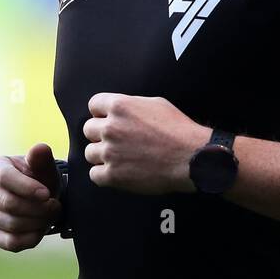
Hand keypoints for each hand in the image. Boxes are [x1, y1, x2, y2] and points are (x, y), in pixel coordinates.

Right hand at [0, 142, 62, 251]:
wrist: (40, 197)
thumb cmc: (40, 177)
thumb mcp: (44, 166)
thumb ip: (42, 159)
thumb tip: (39, 149)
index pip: (5, 178)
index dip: (28, 188)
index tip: (47, 194)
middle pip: (8, 204)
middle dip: (37, 208)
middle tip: (56, 206)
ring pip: (12, 224)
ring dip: (38, 222)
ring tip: (51, 215)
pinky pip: (10, 242)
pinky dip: (31, 238)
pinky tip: (42, 230)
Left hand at [83, 93, 210, 194]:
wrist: (190, 157)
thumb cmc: (178, 130)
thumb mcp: (156, 103)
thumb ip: (131, 105)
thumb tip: (120, 110)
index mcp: (120, 107)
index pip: (93, 105)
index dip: (101, 113)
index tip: (107, 120)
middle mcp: (110, 128)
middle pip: (89, 129)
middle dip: (101, 134)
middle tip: (117, 140)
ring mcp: (109, 152)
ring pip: (90, 153)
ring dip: (102, 155)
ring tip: (119, 157)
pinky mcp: (112, 175)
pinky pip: (94, 174)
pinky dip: (104, 174)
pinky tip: (118, 171)